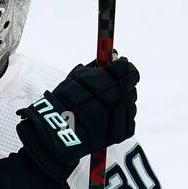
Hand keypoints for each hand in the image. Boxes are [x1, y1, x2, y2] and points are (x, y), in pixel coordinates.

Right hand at [15, 57, 139, 180]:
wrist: (56, 133)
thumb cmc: (63, 103)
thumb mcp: (75, 78)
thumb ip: (96, 66)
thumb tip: (113, 55)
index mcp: (100, 81)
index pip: (124, 68)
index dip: (124, 66)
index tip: (121, 66)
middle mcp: (111, 97)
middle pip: (130, 83)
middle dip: (125, 80)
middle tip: (118, 82)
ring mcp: (116, 116)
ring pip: (131, 101)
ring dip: (124, 98)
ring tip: (110, 102)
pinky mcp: (119, 132)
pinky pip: (129, 119)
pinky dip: (123, 115)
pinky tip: (111, 115)